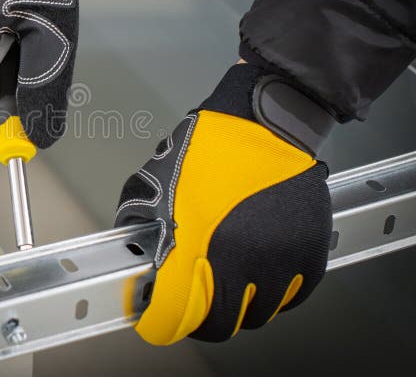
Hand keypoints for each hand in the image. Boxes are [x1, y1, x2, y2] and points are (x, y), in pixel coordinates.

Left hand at [116, 64, 333, 343]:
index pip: (179, 314)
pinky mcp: (310, 254)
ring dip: (241, 308)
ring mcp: (280, 261)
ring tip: (230, 286)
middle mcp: (242, 261)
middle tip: (196, 307)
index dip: (165, 323)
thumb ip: (144, 226)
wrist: (265, 123)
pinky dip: (276, 297)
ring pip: (259, 314)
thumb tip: (138, 260)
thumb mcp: (156, 183)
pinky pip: (293, 298)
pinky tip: (261, 279)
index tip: (160, 321)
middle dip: (202, 320)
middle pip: (222, 324)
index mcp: (198, 245)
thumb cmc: (209, 148)